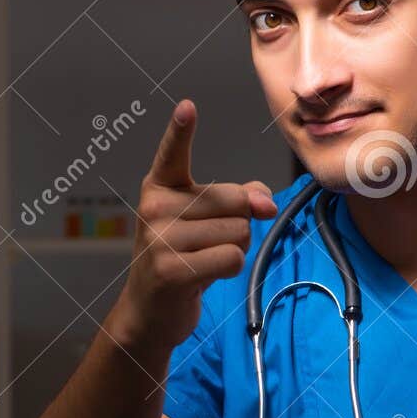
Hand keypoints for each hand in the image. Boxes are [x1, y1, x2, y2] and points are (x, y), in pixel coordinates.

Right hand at [109, 99, 277, 352]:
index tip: (188, 106)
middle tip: (211, 242)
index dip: (181, 130)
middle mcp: (154, 207)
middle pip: (234, 200)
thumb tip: (265, 201)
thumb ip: (239, 198)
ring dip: (235, 249)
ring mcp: (159, 239)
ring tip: (204, 260)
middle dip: (240, 223)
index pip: (173, 153)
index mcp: (160, 187)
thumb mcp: (206, 221)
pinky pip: (232, 257)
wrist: (151, 311)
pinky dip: (230, 269)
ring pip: (238, 231)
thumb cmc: (185, 256)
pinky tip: (204, 276)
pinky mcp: (172, 270)